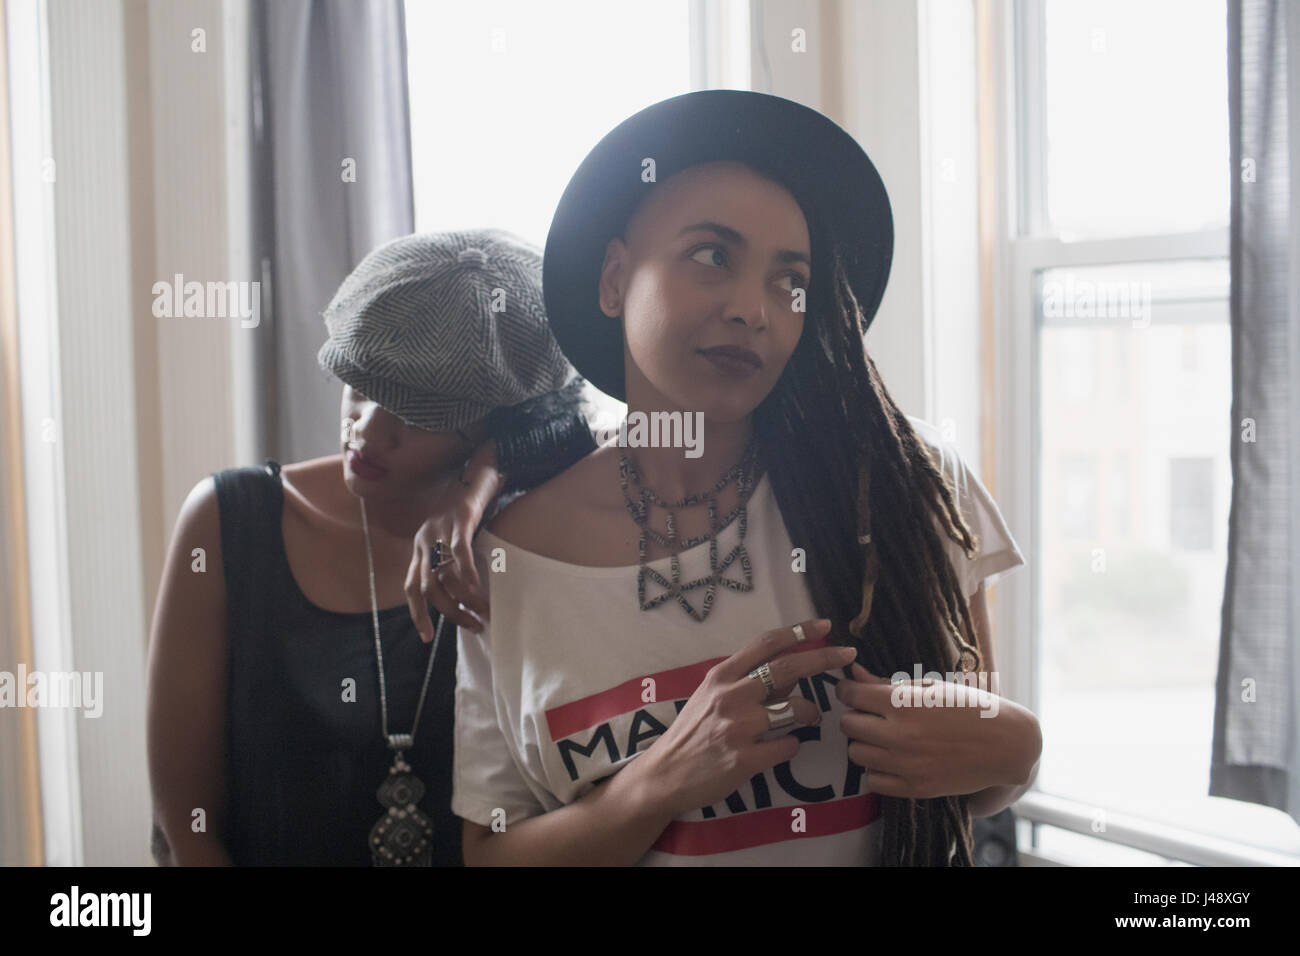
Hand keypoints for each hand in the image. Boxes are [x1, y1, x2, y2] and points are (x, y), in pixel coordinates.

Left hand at [405, 454, 499, 640]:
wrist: (477, 470)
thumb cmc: (470, 509)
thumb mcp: (453, 539)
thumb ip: (452, 562)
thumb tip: (464, 596)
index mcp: (421, 547)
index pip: (412, 587)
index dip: (417, 614)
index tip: (427, 638)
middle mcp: (424, 539)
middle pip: (429, 587)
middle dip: (450, 613)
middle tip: (473, 626)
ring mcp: (440, 528)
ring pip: (444, 573)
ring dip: (464, 598)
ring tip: (484, 610)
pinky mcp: (460, 517)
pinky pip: (460, 550)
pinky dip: (467, 572)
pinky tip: (477, 587)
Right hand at [628, 619, 857, 818]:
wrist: (666, 773)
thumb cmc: (692, 732)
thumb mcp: (710, 696)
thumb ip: (746, 682)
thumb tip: (787, 676)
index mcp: (722, 675)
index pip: (766, 644)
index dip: (799, 632)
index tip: (825, 626)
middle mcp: (730, 695)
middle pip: (787, 668)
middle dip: (823, 658)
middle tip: (848, 654)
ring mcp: (738, 727)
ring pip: (794, 709)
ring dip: (810, 712)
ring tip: (810, 719)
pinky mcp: (744, 758)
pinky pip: (788, 746)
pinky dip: (792, 745)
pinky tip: (782, 748)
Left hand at [837, 662, 1038, 799]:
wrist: (1006, 745)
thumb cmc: (970, 708)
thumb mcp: (931, 687)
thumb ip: (886, 683)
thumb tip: (854, 673)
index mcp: (904, 703)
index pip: (850, 695)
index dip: (848, 691)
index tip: (854, 693)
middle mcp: (900, 734)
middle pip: (848, 725)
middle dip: (855, 716)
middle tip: (871, 715)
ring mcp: (907, 764)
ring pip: (856, 754)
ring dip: (864, 743)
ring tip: (882, 737)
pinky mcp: (915, 788)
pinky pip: (873, 781)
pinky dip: (877, 770)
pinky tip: (891, 759)